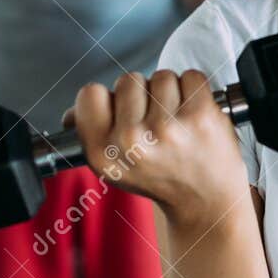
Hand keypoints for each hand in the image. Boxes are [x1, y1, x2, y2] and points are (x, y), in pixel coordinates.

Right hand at [71, 70, 249, 224]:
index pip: (90, 94)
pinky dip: (196, 89)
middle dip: (143, 94)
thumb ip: (92, 134)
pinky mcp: (200, 116)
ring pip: (161, 76)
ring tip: (178, 122)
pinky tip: (195, 115)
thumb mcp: (115, 167)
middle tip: (157, 123)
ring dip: (171, 92)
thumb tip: (71, 113)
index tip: (122, 111)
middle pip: (128, 79)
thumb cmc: (162, 178)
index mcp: (103, 153)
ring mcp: (167, 128)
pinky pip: (192, 76)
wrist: (206, 201)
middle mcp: (131, 141)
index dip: (108, 97)